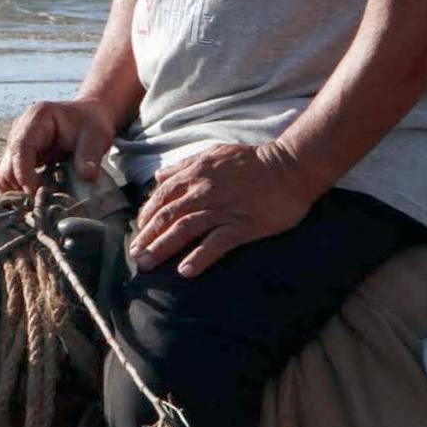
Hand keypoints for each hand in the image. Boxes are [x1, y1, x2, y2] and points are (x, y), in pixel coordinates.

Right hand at [0, 95, 119, 198]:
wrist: (89, 116)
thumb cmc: (90, 122)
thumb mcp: (97, 135)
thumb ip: (90, 155)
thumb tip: (87, 176)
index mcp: (36, 118)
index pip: (20, 148)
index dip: (24, 175)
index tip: (37, 193)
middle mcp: (20, 129)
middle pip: (7, 164)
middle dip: (21, 187)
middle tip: (44, 202)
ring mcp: (17, 143)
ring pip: (2, 173)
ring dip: (17, 191)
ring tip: (40, 201)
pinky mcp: (20, 156)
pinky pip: (8, 176)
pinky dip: (18, 190)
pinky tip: (36, 196)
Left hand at [131, 140, 325, 276]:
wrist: (291, 166)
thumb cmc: (252, 162)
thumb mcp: (214, 154)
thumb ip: (184, 166)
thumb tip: (159, 177)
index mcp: (197, 173)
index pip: (162, 197)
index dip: (147, 217)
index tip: (139, 233)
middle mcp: (205, 190)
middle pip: (168, 216)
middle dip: (148, 237)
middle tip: (136, 256)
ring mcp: (224, 208)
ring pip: (185, 229)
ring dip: (164, 248)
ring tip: (149, 265)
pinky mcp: (243, 224)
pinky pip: (217, 243)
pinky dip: (200, 257)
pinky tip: (185, 271)